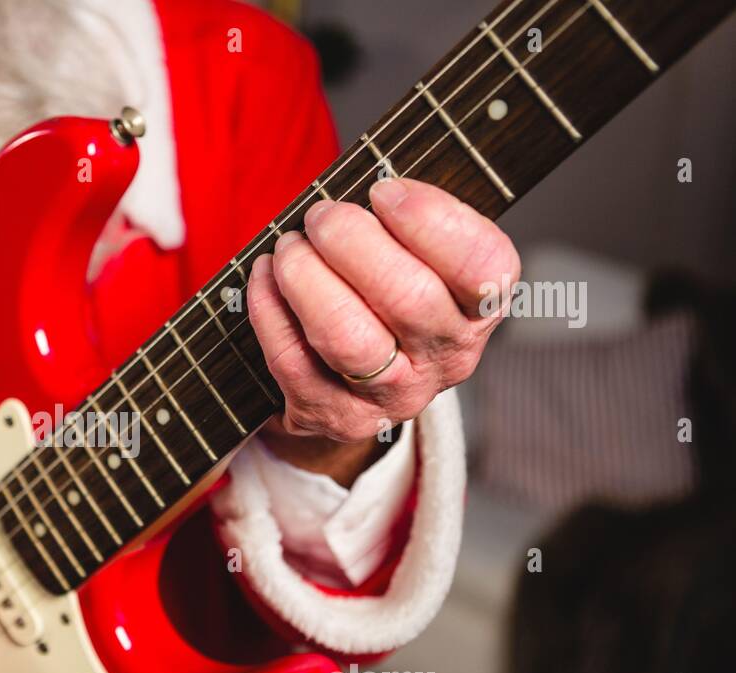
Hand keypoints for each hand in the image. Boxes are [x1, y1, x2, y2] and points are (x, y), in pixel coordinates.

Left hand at [248, 178, 519, 448]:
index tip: (383, 191)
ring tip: (290, 247)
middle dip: (350, 241)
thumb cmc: (383, 298)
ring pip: (346, 336)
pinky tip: (264, 277)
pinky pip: (293, 360)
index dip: (430, 221)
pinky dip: (269, 309)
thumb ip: (408, 223)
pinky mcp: (333, 414)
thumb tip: (364, 184)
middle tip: (321, 216)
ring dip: (306, 278)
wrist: (351, 389)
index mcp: (479, 309)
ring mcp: (390, 395)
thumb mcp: (418, 260)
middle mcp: (445, 358)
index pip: (483, 267)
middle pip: (406, 297)